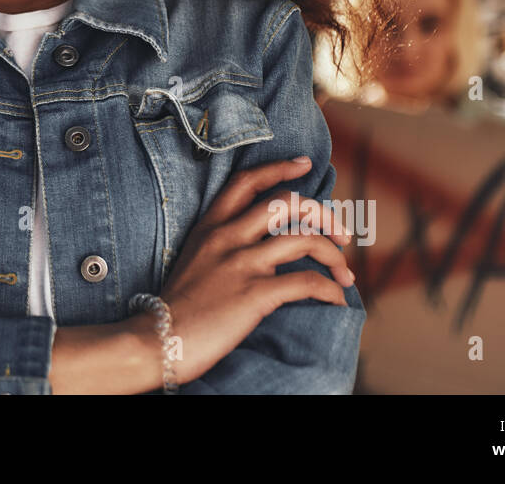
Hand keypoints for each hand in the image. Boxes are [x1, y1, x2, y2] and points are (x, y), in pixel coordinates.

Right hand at [148, 156, 355, 385]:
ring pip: (305, 238)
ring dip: (335, 255)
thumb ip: (223, 244)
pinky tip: (336, 298)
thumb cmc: (179, 306)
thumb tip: (263, 244)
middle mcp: (228, 237)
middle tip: (342, 235)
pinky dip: (330, 289)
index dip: (279, 168)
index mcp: (211, 226)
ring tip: (345, 274)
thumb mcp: (196, 259)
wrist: (159, 340)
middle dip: (325, 215)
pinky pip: (307, 282)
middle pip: (288, 203)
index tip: (304, 165)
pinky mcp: (254, 293)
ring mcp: (242, 263)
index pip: (247, 181)